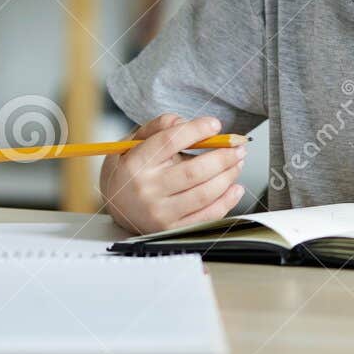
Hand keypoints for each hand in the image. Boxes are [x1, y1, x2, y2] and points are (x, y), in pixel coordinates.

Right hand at [98, 113, 247, 234]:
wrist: (116, 207)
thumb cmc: (129, 170)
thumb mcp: (131, 142)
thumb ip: (158, 126)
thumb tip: (186, 123)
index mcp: (136, 164)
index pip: (170, 141)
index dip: (197, 130)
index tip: (215, 124)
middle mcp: (147, 191)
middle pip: (194, 171)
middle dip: (223, 156)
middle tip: (238, 146)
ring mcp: (159, 213)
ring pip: (204, 194)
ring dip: (228, 176)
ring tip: (237, 162)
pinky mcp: (170, 229)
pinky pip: (205, 218)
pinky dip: (226, 202)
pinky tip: (235, 187)